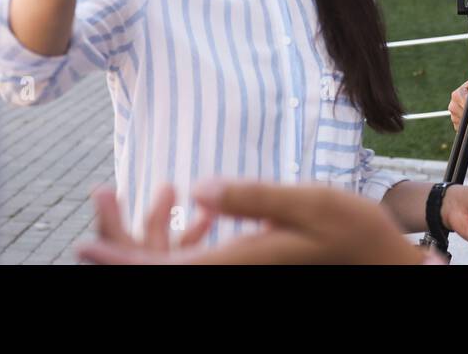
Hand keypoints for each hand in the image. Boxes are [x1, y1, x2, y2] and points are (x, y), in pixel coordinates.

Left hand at [79, 180, 428, 264]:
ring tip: (120, 207)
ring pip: (179, 267)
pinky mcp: (250, 271)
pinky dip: (176, 246)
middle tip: (94, 210)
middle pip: (164, 271)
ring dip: (145, 245)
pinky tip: (183, 216)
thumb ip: (251, 196)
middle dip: (124, 248)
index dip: (121, 258)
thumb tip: (197, 190)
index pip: (165, 269)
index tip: (84, 243)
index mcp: (240, 263)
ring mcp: (241, 277)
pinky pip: (199, 265)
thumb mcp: (307, 201)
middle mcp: (233, 276)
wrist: (384, 264)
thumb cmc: (352, 232)